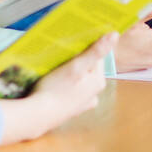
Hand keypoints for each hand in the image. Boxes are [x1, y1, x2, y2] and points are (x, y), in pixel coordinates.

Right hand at [0, 33, 117, 143]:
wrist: (37, 116)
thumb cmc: (55, 89)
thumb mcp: (76, 66)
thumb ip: (96, 51)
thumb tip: (115, 35)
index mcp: (99, 82)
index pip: (96, 57)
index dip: (84, 49)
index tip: (71, 47)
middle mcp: (95, 94)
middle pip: (87, 69)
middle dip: (76, 62)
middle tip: (61, 59)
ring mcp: (83, 103)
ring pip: (79, 80)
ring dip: (70, 74)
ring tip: (55, 72)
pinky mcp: (71, 110)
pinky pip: (71, 91)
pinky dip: (64, 87)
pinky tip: (55, 86)